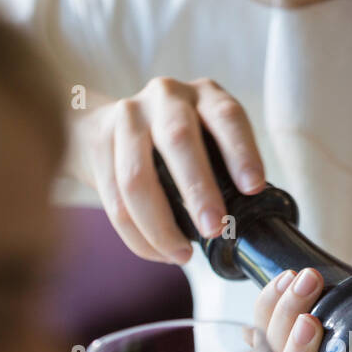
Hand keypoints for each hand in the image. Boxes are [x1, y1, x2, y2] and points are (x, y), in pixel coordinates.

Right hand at [70, 78, 264, 262]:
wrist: (103, 126)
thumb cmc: (175, 146)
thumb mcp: (207, 138)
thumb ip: (225, 169)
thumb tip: (248, 229)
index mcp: (205, 96)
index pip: (227, 117)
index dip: (242, 152)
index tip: (253, 188)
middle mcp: (166, 98)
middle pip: (178, 140)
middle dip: (198, 190)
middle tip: (215, 229)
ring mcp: (128, 118)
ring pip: (137, 177)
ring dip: (161, 225)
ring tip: (182, 255)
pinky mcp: (99, 144)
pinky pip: (115, 200)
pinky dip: (138, 236)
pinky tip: (160, 253)